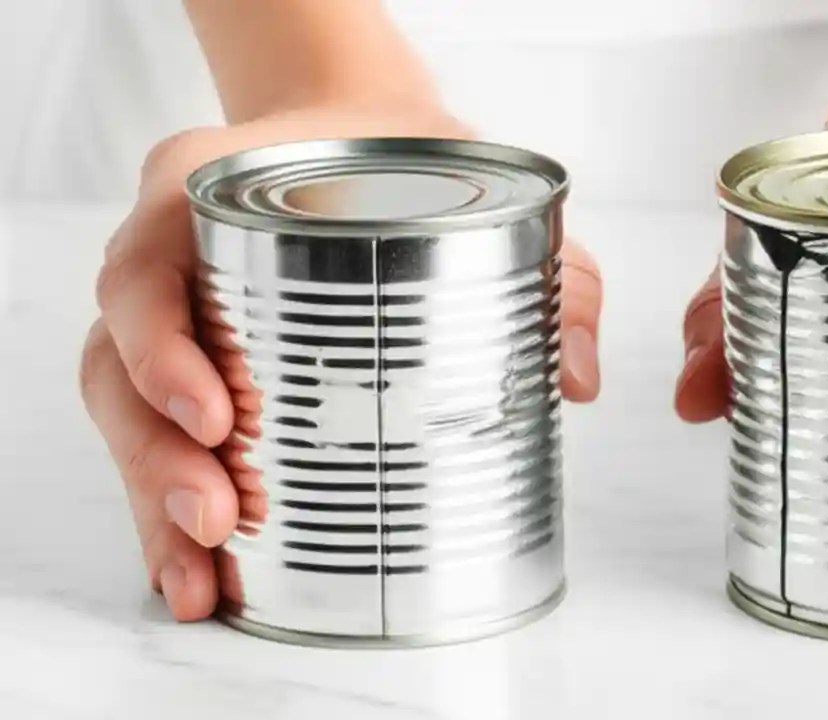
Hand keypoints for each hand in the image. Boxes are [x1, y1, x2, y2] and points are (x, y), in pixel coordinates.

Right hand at [79, 106, 602, 620]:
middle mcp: (171, 256)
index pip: (147, 271)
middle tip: (216, 520)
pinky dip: (162, 503)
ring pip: (122, 413)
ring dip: (150, 499)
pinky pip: (150, 433)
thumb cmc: (404, 160)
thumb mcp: (485, 195)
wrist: (365, 135)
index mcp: (209, 192)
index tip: (215, 418)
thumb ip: (553, 275)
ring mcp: (170, 313)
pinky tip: (199, 569)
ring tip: (201, 573)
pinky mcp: (185, 365)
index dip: (162, 351)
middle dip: (156, 457)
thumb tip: (580, 380)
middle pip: (115, 363)